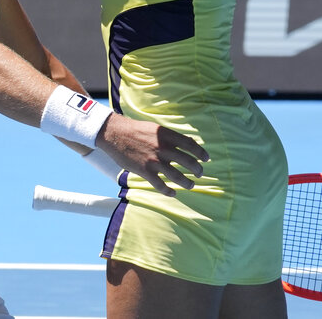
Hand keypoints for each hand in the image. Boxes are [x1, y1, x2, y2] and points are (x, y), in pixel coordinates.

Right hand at [95, 113, 209, 196]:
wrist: (114, 134)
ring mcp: (154, 160)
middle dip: (197, 169)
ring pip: (177, 176)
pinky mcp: (145, 171)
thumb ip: (169, 137)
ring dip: (186, 182)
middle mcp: (163, 148)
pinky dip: (168, 191)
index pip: (190, 144)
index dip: (200, 153)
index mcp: (166, 135)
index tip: (206, 159)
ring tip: (191, 185)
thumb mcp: (155, 128)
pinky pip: (160, 185)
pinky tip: (173, 192)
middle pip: (187, 161)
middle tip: (200, 174)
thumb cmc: (135, 130)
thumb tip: (183, 144)